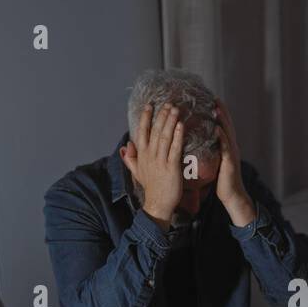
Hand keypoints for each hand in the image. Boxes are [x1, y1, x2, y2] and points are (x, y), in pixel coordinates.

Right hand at [122, 102, 184, 229]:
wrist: (158, 204)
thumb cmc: (150, 187)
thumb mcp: (136, 171)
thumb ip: (130, 158)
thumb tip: (126, 145)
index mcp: (142, 155)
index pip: (142, 132)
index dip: (145, 118)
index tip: (149, 105)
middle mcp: (150, 155)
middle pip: (155, 131)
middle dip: (161, 115)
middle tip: (168, 103)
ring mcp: (160, 161)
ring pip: (165, 137)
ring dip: (170, 122)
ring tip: (175, 109)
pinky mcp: (172, 167)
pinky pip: (175, 149)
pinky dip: (178, 137)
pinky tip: (181, 126)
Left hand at [213, 99, 255, 226]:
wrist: (232, 196)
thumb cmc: (222, 182)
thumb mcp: (215, 163)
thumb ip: (212, 152)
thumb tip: (202, 144)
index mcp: (227, 147)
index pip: (223, 127)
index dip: (220, 114)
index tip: (213, 100)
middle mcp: (231, 148)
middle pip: (227, 126)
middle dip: (222, 111)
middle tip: (216, 97)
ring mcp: (232, 154)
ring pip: (228, 134)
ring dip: (223, 121)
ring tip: (217, 108)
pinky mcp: (230, 163)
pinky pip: (226, 148)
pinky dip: (222, 138)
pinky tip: (217, 130)